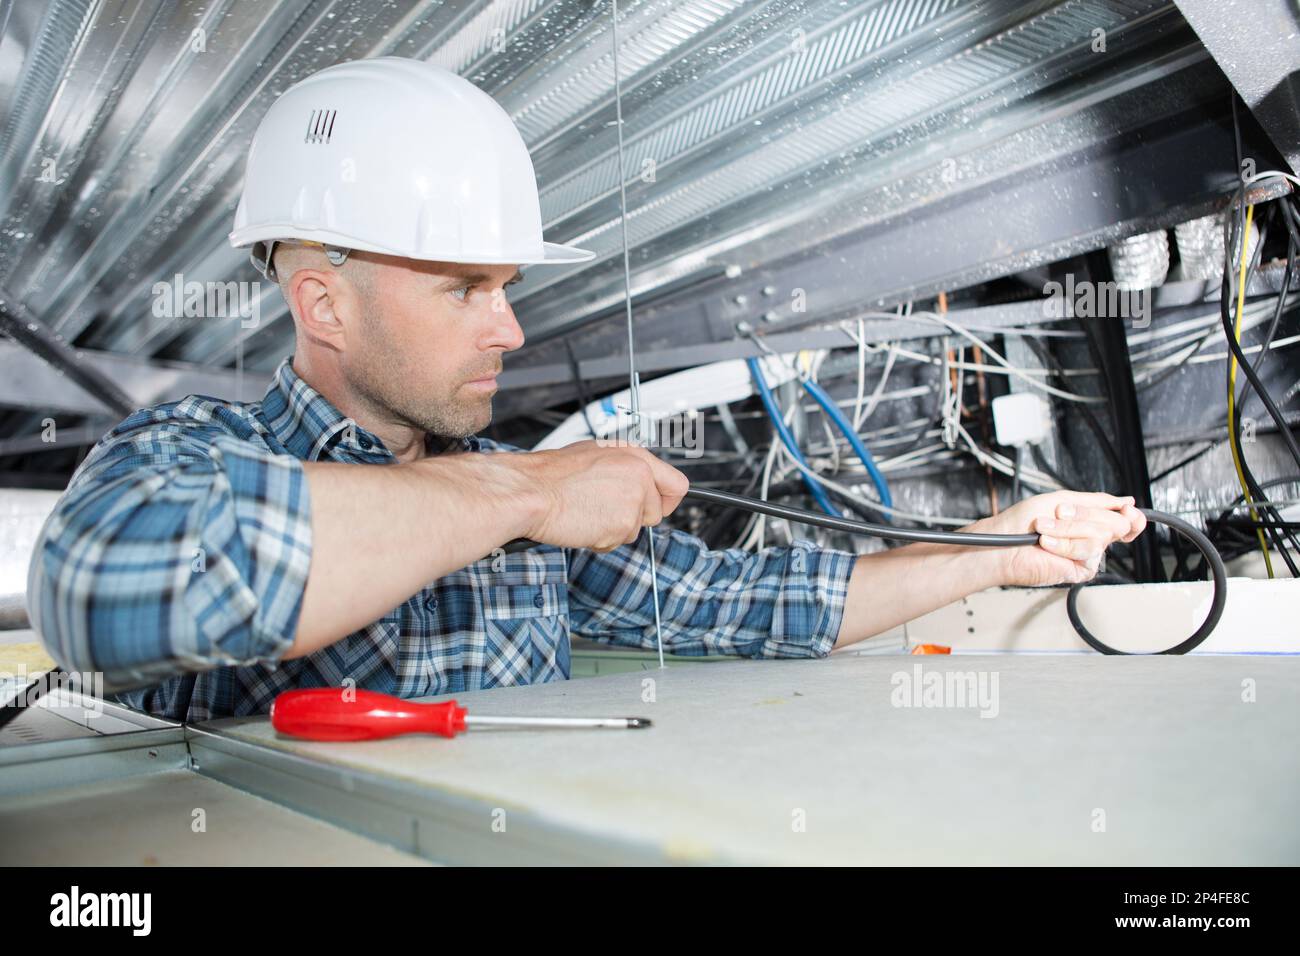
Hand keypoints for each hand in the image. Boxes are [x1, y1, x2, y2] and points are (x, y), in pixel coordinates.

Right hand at [509, 441, 688, 551]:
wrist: (530, 491)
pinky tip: (583, 523)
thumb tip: (637, 481)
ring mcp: (633, 500)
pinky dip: (600, 539)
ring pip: (635, 530)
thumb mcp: (594, 456)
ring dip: (613, 529)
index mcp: (635, 456)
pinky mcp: (623, 524)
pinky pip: (618, 542)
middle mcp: (640, 475)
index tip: (657, 506)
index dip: (665, 500)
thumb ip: (623, 469)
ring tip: (587, 512)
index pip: (676, 484)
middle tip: (602, 509)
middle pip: (656, 513)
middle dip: (632, 518)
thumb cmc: (550, 475)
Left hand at [968, 490, 1146, 586]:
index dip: (1131, 516)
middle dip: (1085, 516)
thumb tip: (1126, 501)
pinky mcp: (1080, 570)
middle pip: (1114, 524)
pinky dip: (1064, 544)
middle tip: (1060, 514)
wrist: (1005, 542)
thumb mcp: (1062, 499)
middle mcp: (1089, 537)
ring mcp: (1086, 554)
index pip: (1124, 521)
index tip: (1126, 509)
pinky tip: (1048, 544)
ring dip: (1069, 528)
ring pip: (1100, 536)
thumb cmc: (1022, 522)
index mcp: (1089, 520)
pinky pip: (1087, 552)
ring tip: (1046, 529)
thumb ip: (1096, 501)